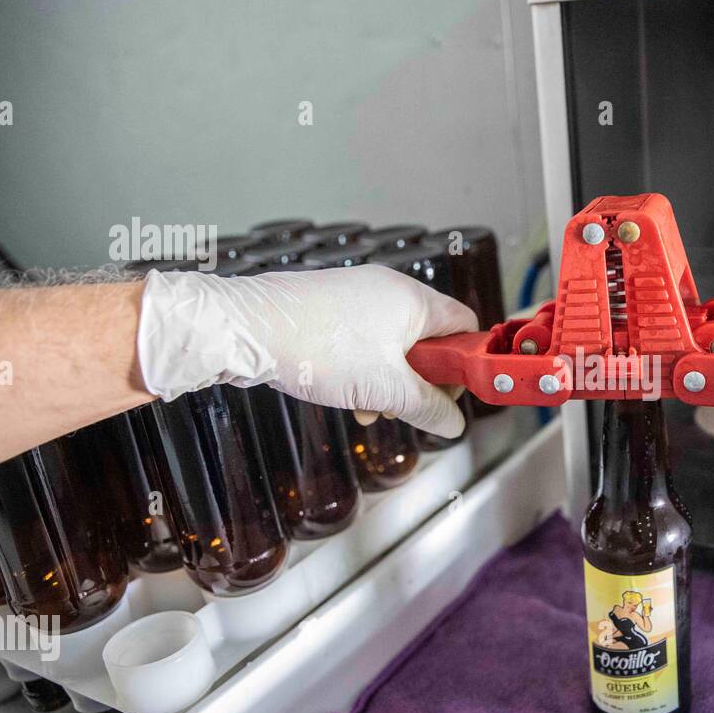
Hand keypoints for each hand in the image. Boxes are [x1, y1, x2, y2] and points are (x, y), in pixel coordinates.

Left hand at [137, 266, 477, 436]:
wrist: (248, 330)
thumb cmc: (317, 348)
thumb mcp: (387, 391)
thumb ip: (429, 409)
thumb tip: (454, 423)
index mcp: (414, 300)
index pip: (465, 327)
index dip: (464, 365)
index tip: (450, 395)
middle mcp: (390, 289)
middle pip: (429, 339)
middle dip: (419, 382)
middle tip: (402, 407)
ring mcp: (358, 294)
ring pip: (394, 344)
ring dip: (389, 382)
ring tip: (368, 405)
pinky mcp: (331, 305)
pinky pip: (365, 340)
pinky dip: (363, 369)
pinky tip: (345, 392)